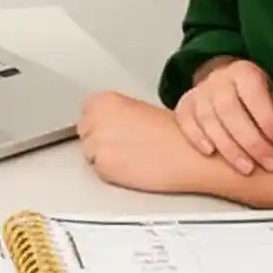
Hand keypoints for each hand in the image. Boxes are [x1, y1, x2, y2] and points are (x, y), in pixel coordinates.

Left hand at [76, 91, 215, 193]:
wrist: (187, 152)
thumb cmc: (173, 131)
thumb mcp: (135, 108)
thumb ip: (113, 114)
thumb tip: (103, 124)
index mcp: (103, 100)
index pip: (86, 113)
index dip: (102, 123)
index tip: (115, 128)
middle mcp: (95, 119)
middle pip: (85, 133)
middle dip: (100, 139)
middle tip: (125, 143)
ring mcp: (97, 144)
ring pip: (90, 154)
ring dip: (105, 156)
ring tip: (131, 154)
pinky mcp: (103, 166)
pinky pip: (99, 170)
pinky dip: (112, 171)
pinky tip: (132, 165)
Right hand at [174, 58, 272, 175]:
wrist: (231, 94)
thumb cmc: (259, 104)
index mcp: (244, 72)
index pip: (254, 95)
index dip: (269, 121)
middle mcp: (219, 78)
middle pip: (229, 109)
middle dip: (251, 141)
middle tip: (269, 164)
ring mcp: (199, 92)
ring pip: (208, 119)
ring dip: (228, 147)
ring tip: (247, 168)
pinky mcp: (185, 106)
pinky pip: (185, 121)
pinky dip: (196, 138)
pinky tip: (211, 153)